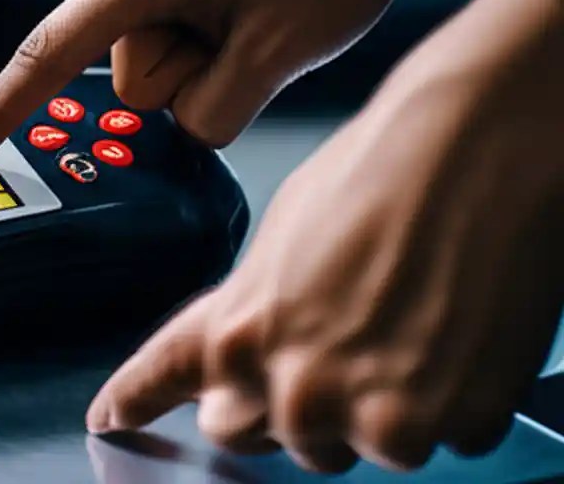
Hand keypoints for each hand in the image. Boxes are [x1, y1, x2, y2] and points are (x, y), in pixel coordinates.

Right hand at [0, 0, 438, 168]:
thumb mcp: (280, 54)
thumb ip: (212, 113)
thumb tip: (183, 126)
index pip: (52, 56)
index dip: (0, 114)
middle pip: (131, 75)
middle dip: (190, 77)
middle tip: (254, 38)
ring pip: (154, 58)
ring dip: (207, 58)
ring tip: (261, 16)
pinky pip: (170, 28)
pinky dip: (209, 37)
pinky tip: (252, 5)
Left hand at [84, 0, 563, 472]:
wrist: (482, 143)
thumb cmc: (384, 169)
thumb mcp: (281, 239)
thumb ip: (252, 307)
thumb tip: (250, 343)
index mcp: (240, 329)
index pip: (163, 381)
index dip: (133, 402)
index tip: (110, 417)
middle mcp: (294, 386)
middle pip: (250, 434)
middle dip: (275, 405)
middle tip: (321, 352)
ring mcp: (375, 415)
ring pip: (349, 449)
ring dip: (369, 408)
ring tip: (405, 324)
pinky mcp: (452, 424)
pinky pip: (435, 441)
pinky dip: (445, 403)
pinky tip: (455, 335)